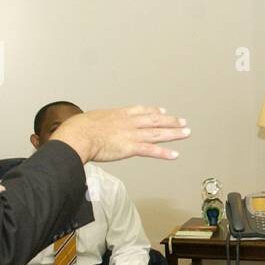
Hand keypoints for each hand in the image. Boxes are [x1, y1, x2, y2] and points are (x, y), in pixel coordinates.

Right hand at [53, 105, 191, 163]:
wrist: (78, 136)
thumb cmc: (78, 129)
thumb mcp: (90, 119)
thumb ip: (98, 123)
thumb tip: (92, 125)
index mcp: (119, 114)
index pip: (141, 111)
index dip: (154, 110)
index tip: (162, 110)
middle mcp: (129, 122)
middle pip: (154, 120)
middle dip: (170, 121)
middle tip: (183, 122)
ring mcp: (131, 134)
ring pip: (157, 133)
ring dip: (174, 133)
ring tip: (186, 133)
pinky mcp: (131, 147)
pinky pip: (151, 150)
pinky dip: (164, 153)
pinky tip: (175, 154)